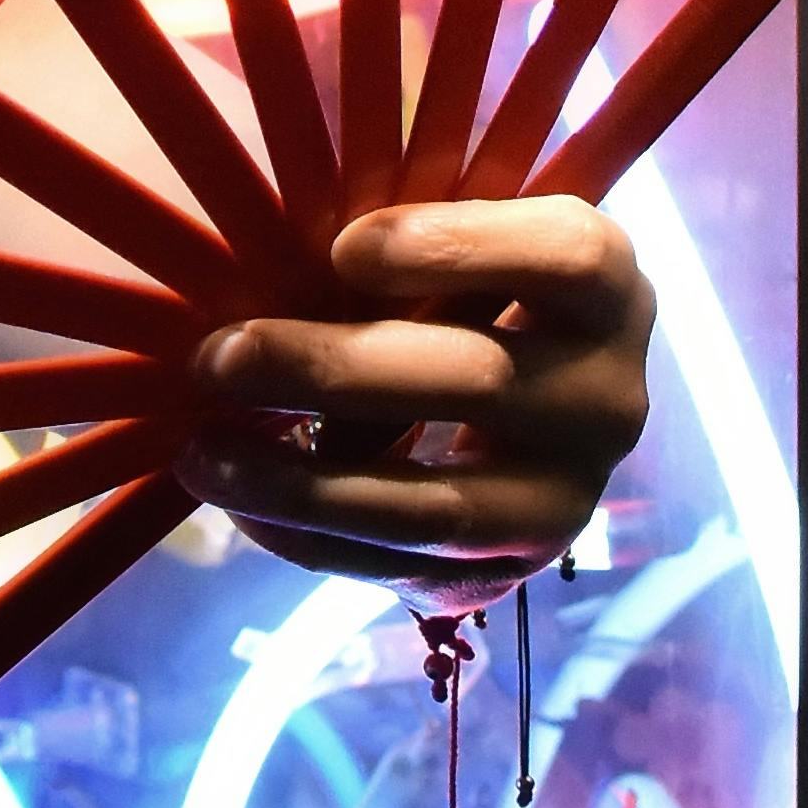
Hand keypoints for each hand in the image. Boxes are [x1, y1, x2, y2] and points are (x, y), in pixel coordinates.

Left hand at [181, 198, 652, 588]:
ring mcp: (564, 500)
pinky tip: (233, 497)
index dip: (456, 249)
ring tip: (200, 452)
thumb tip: (260, 254)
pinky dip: (306, 535)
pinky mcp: (507, 571)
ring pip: (435, 505)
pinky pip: (398, 566)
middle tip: (221, 355)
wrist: (517, 412)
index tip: (342, 245)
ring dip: (303, 483)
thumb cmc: (459, 287)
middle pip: (478, 384)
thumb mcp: (449, 237)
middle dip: (332, 370)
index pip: (563, 260)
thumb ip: (390, 236)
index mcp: (607, 287)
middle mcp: (607, 398)